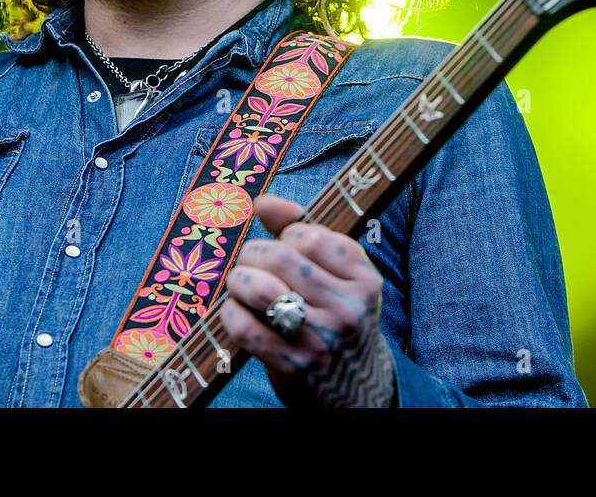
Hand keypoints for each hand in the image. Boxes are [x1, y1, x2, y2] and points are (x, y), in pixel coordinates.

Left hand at [221, 193, 395, 406]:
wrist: (359, 394)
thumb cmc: (339, 321)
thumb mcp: (341, 279)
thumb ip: (306, 233)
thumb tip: (262, 201)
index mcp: (365, 280)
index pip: (308, 235)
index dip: (285, 236)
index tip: (284, 251)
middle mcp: (347, 308)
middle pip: (279, 256)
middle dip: (252, 255)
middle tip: (249, 266)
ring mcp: (321, 339)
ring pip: (259, 286)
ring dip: (238, 281)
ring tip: (240, 287)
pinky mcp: (292, 365)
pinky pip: (244, 325)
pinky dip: (230, 314)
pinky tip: (236, 314)